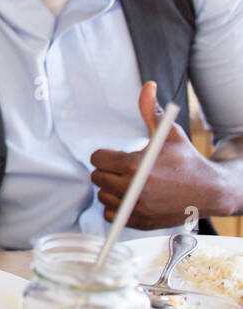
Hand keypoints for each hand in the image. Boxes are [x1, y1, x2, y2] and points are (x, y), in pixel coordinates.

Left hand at [90, 82, 228, 228]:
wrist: (210, 191)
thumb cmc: (186, 160)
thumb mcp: (169, 133)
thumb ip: (151, 111)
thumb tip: (148, 86)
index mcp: (136, 165)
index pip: (97, 158)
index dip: (106, 155)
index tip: (118, 155)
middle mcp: (133, 189)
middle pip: (97, 177)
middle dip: (108, 171)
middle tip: (125, 169)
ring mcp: (137, 208)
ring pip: (102, 197)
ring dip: (111, 189)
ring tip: (129, 183)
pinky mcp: (140, 222)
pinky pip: (110, 215)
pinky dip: (116, 208)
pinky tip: (131, 198)